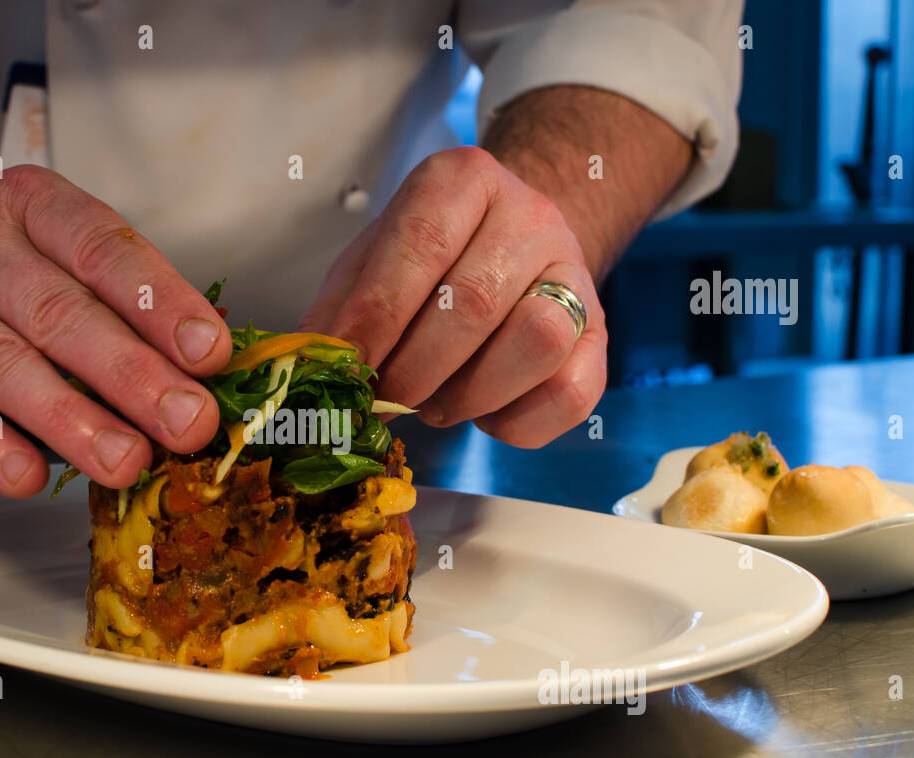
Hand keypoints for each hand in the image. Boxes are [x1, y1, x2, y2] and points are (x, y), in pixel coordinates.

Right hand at [0, 165, 231, 495]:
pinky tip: (26, 476)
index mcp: (26, 206)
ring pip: (2, 363)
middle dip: (134, 374)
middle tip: (189, 424)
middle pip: (60, 313)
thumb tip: (196, 372)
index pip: (103, 248)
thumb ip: (105, 301)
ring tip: (128, 462)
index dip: (161, 302)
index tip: (211, 352)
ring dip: (71, 418)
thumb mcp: (34, 250)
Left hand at [299, 146, 605, 446]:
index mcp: (462, 180)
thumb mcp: (372, 261)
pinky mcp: (600, 333)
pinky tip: (483, 413)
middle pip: (475, 303)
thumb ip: (341, 309)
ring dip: (469, 394)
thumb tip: (314, 368)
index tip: (346, 366)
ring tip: (433, 403)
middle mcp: (529, 215)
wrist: (511, 246)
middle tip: (384, 398)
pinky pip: (571, 390)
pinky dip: (517, 420)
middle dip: (415, 370)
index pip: (421, 245)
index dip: (378, 315)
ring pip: (535, 341)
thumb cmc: (429, 258)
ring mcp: (574, 273)